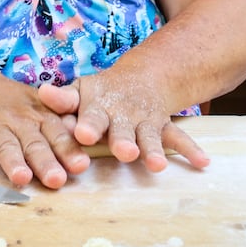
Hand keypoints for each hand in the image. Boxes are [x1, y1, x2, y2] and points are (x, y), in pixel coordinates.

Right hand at [0, 78, 90, 188]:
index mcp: (42, 117)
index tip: (80, 166)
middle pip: (34, 143)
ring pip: (6, 145)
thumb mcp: (44, 109)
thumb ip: (63, 126)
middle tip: (56, 180)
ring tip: (21, 178)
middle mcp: (21, 121)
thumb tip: (89, 138)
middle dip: (45, 162)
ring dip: (13, 162)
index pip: (58, 135)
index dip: (69, 150)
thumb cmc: (19, 107)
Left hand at [38, 77, 209, 171]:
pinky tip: (203, 163)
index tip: (82, 134)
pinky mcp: (163, 127)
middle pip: (123, 129)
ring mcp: (145, 121)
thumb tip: (42, 93)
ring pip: (151, 136)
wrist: (139, 80)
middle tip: (123, 152)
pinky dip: (191, 150)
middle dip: (123, 141)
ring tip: (156, 166)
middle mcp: (123, 114)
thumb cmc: (99, 94)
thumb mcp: (80, 91)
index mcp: (99, 106)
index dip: (88, 125)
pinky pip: (179, 138)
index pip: (91, 116)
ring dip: (154, 150)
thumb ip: (63, 99)